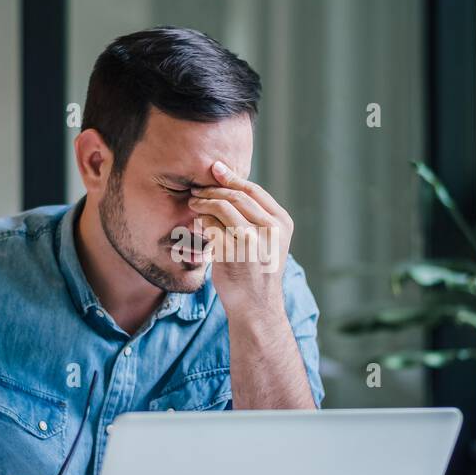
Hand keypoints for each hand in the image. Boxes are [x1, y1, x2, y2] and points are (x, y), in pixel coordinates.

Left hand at [188, 160, 292, 319]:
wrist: (256, 305)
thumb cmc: (257, 270)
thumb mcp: (269, 241)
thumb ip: (257, 217)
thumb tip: (229, 186)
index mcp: (281, 223)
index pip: (254, 191)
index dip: (232, 177)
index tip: (216, 169)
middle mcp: (270, 229)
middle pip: (236, 196)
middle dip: (213, 189)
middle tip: (197, 189)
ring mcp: (252, 240)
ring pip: (222, 207)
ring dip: (203, 202)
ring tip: (194, 203)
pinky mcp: (232, 252)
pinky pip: (211, 226)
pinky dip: (202, 221)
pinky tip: (198, 223)